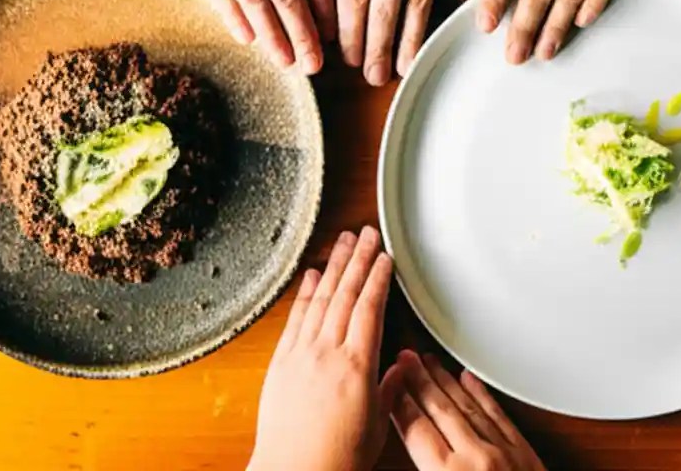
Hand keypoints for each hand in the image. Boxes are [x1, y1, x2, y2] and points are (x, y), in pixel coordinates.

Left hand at [248, 228, 399, 470]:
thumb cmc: (338, 459)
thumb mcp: (378, 425)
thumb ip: (389, 390)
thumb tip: (399, 367)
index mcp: (357, 367)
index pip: (370, 308)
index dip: (379, 278)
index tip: (386, 257)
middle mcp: (327, 353)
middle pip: (346, 294)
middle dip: (358, 259)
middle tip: (367, 233)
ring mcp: (301, 355)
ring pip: (320, 299)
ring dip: (333, 267)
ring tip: (343, 242)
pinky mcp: (281, 363)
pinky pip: (295, 319)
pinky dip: (304, 294)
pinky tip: (312, 275)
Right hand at [391, 351, 545, 469]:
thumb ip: (426, 468)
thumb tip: (413, 448)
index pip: (415, 428)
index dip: (400, 402)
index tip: (389, 383)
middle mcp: (476, 457)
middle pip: (440, 408)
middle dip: (419, 380)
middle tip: (406, 357)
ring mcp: (503, 452)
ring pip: (468, 406)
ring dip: (446, 380)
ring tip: (430, 361)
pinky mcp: (525, 454)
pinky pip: (499, 416)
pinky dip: (482, 394)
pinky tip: (470, 379)